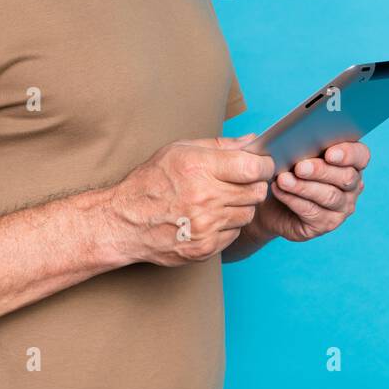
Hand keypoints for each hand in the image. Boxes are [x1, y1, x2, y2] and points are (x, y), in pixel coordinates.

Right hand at [107, 136, 274, 266]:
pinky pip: (235, 233)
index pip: (253, 168)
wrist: (124, 221)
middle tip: (241, 182)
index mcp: (199, 168)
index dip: (263, 166)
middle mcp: (204, 198)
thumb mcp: (179, 150)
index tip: (261, 165)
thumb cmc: (150, 182)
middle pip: (256, 192)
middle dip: (254, 185)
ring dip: (241, 206)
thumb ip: (220, 145)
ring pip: (248, 213)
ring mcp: (205, 226)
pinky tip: (209, 217)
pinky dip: (228, 225)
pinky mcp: (205, 247)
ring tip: (220, 200)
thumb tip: (252, 141)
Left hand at [254, 142, 368, 242]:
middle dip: (321, 171)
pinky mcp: (326, 224)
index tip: (329, 153)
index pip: (360, 155)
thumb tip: (287, 139)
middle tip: (300, 167)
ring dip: (304, 187)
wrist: (271, 202)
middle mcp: (353, 185)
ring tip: (283, 179)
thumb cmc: (285, 168)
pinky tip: (279, 190)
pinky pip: (312, 212)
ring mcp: (342, 207)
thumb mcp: (290, 152)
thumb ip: (295, 143)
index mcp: (350, 161)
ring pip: (329, 196)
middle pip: (346, 177)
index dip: (348, 154)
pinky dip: (293, 199)